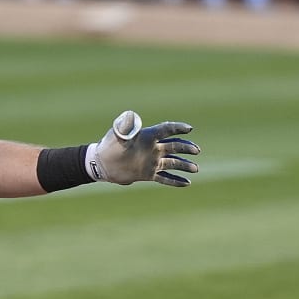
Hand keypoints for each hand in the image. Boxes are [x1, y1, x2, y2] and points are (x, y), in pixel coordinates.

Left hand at [85, 110, 199, 186]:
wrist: (101, 164)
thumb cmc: (109, 146)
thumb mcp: (118, 136)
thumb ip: (126, 127)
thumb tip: (131, 116)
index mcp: (147, 136)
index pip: (165, 129)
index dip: (177, 128)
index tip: (189, 128)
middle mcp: (152, 148)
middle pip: (174, 146)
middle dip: (186, 147)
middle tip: (196, 150)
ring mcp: (152, 162)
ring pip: (173, 163)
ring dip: (184, 165)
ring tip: (195, 168)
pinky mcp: (148, 174)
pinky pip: (165, 177)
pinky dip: (175, 181)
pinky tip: (186, 183)